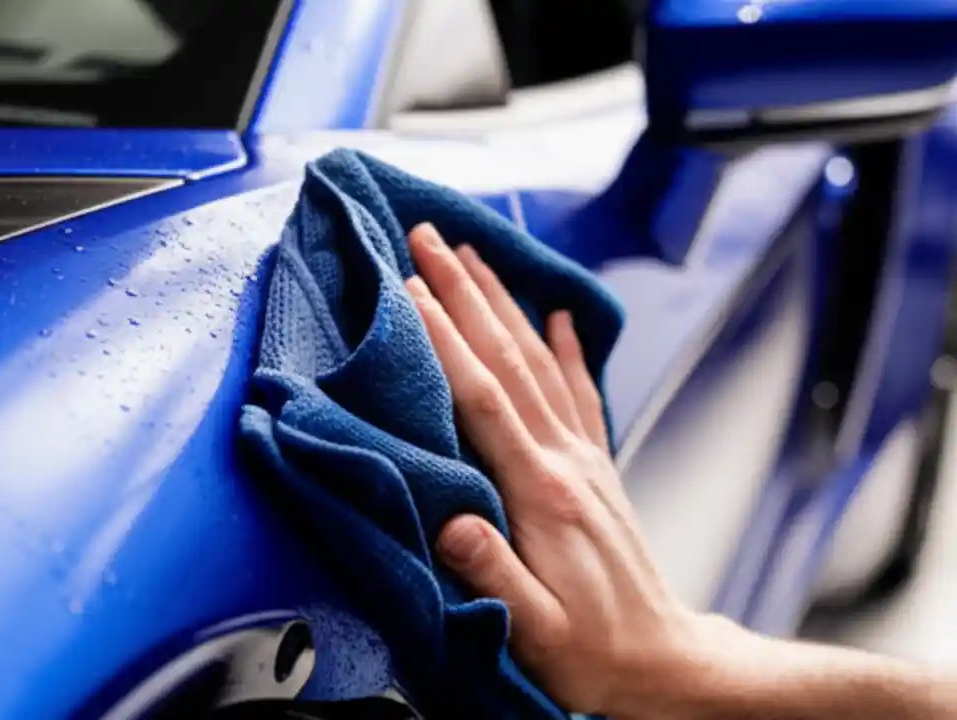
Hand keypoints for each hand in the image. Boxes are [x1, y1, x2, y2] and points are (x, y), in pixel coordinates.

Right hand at [404, 223, 714, 717]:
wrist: (661, 663)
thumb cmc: (591, 652)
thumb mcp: (534, 628)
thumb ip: (493, 572)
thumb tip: (452, 523)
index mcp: (541, 492)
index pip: (483, 397)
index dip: (444, 339)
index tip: (410, 288)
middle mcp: (565, 461)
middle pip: (508, 357)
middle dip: (465, 292)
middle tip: (429, 239)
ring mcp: (583, 459)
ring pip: (538, 360)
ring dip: (504, 302)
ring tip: (475, 254)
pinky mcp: (594, 469)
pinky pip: (578, 391)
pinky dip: (564, 346)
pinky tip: (557, 315)